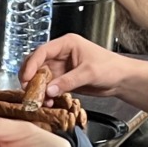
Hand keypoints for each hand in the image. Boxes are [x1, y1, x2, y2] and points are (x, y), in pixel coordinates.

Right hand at [21, 34, 141, 102]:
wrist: (122, 80)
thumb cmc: (111, 68)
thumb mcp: (89, 73)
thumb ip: (68, 81)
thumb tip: (49, 90)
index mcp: (67, 44)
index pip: (42, 51)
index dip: (31, 64)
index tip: (25, 78)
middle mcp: (61, 54)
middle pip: (37, 64)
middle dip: (31, 78)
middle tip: (27, 90)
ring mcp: (61, 67)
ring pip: (41, 77)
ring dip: (38, 89)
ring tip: (38, 100)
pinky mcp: (63, 79)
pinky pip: (49, 87)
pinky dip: (46, 95)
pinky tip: (48, 102)